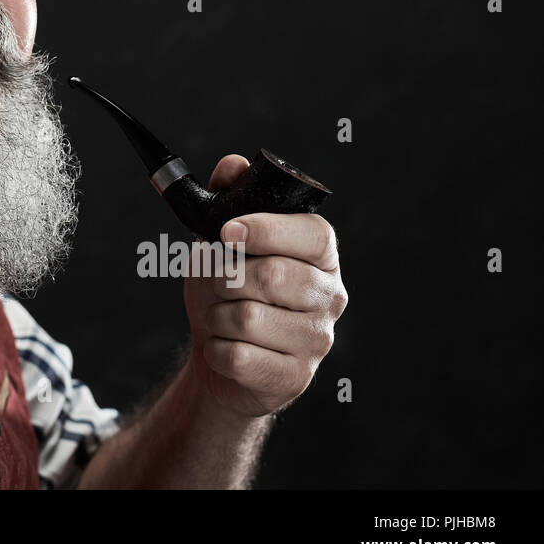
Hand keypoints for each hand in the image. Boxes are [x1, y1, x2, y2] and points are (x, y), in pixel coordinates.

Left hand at [182, 154, 348, 419]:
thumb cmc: (225, 289)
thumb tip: (234, 165)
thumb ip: (228, 197)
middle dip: (224, 276)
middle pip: (275, 276)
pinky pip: (239, 356)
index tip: (226, 232)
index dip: (267, 230)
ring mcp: (318, 341)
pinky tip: (223, 346)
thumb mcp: (220, 240)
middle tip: (212, 280)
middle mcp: (330, 296)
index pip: (313, 234)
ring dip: (215, 314)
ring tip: (217, 315)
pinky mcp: (296, 378)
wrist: (218, 353)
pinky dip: (215, 348)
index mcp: (320, 255)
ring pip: (249, 318)